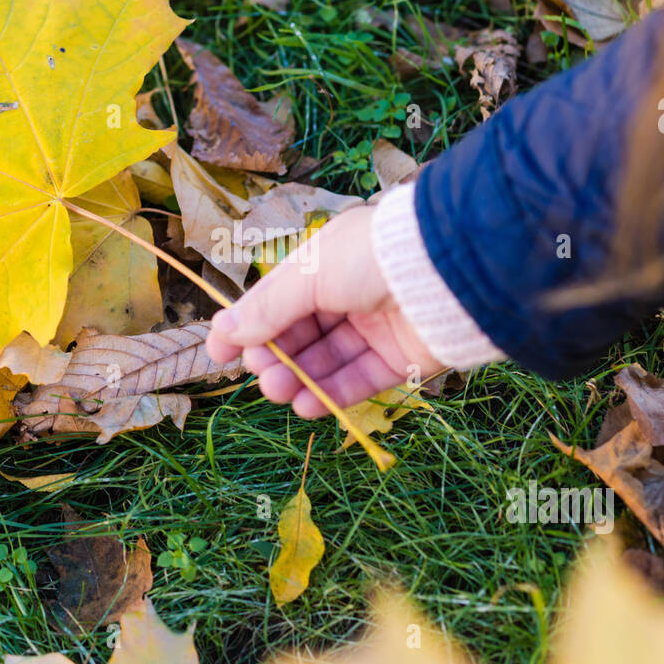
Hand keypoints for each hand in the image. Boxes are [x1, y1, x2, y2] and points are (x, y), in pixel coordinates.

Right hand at [205, 205, 443, 417]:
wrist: (445, 271)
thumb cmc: (369, 259)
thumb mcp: (308, 277)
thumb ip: (267, 308)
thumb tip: (223, 332)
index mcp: (324, 265)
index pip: (275, 301)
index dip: (246, 327)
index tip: (219, 355)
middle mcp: (348, 295)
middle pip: (299, 334)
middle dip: (274, 357)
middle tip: (262, 374)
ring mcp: (375, 327)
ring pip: (326, 360)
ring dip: (298, 378)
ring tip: (279, 392)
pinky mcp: (400, 357)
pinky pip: (359, 379)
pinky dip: (331, 394)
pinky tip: (306, 405)